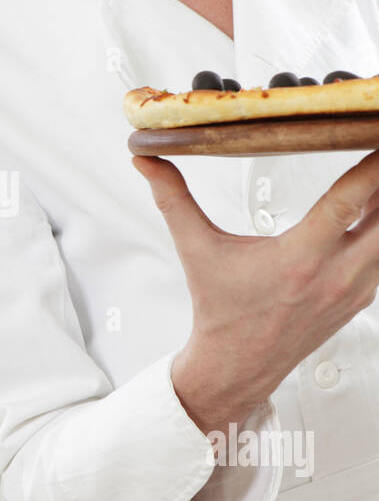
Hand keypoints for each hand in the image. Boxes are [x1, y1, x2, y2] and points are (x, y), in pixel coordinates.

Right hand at [132, 149, 378, 430]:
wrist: (236, 367)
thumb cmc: (218, 308)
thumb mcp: (196, 250)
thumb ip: (172, 200)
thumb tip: (145, 160)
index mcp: (299, 258)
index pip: (349, 201)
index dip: (371, 166)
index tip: (375, 134)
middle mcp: (336, 275)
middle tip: (378, 148)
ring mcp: (354, 290)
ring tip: (377, 176)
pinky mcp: (361, 299)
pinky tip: (375, 208)